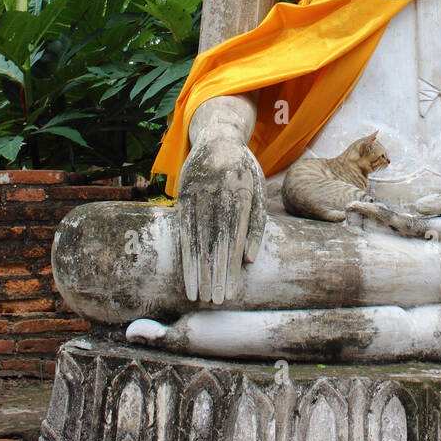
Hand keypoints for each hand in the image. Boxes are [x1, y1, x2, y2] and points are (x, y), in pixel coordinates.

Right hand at [175, 133, 266, 304]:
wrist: (217, 139)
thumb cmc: (244, 172)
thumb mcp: (258, 191)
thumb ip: (257, 225)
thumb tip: (249, 260)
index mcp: (241, 193)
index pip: (235, 238)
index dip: (231, 266)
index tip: (231, 291)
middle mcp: (217, 194)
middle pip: (215, 242)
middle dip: (215, 274)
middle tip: (217, 302)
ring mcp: (198, 195)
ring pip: (197, 240)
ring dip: (198, 271)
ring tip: (200, 296)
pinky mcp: (182, 198)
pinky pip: (183, 233)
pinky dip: (185, 257)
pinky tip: (187, 276)